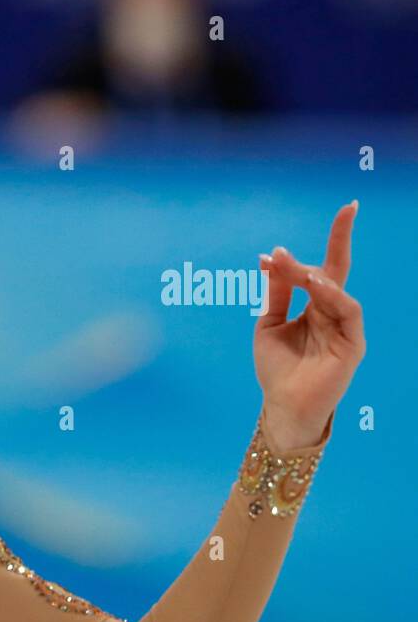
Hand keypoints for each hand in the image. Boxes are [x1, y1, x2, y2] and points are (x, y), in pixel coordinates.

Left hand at [255, 201, 365, 450]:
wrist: (283, 407)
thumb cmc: (277, 370)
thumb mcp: (269, 325)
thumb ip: (275, 293)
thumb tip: (273, 257)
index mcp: (314, 308)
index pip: (320, 271)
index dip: (311, 250)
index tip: (280, 240)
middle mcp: (332, 313)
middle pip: (335, 271)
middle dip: (342, 238)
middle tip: (342, 214)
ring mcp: (345, 327)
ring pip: (336, 290)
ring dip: (317, 274)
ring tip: (297, 266)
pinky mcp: (353, 344)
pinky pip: (348, 312)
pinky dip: (333, 295)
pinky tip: (316, 284)